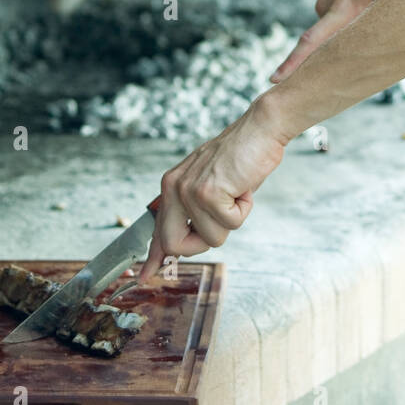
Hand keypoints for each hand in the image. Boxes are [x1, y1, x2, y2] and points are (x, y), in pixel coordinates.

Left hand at [137, 96, 286, 280]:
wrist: (260, 128)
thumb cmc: (241, 157)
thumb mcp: (210, 182)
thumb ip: (195, 207)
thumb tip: (187, 239)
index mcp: (171, 185)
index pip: (158, 228)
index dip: (153, 256)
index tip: (143, 275)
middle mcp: (174, 188)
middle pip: (174, 245)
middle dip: (201, 244)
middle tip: (220, 218)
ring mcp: (189, 191)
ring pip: (211, 238)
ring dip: (232, 219)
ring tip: (236, 190)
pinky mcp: (208, 193)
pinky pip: (230, 224)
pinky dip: (244, 210)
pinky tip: (243, 187)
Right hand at [269, 0, 404, 82]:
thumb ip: (387, 18)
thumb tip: (387, 44)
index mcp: (348, 5)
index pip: (314, 40)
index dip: (295, 62)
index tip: (275, 79)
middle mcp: (333, 2)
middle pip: (316, 40)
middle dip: (306, 62)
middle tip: (297, 79)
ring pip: (333, 28)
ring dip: (341, 38)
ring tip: (364, 39)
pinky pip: (336, 15)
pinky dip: (345, 23)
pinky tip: (363, 13)